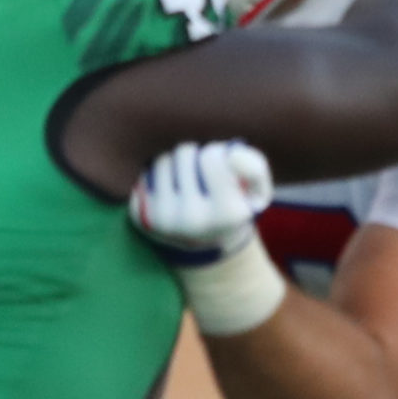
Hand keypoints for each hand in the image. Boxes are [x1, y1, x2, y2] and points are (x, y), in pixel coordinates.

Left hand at [129, 139, 274, 266]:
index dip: (217, 152)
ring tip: (187, 178)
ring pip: (162, 160)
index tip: (221, 165)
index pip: (211, 157)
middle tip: (203, 171)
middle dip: (195, 155)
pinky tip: (171, 190)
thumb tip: (231, 155)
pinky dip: (159, 176)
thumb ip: (254, 167)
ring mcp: (163, 218)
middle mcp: (192, 218)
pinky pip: (145, 175)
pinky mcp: (140, 216)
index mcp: (227, 213)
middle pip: (184, 153)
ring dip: (175, 162)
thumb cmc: (234, 208)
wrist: (206, 246)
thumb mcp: (257, 192)